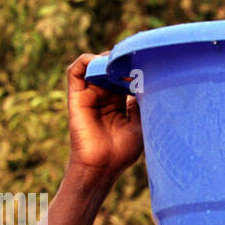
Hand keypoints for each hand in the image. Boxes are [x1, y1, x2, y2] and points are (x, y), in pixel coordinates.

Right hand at [66, 52, 142, 176]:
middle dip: (123, 61)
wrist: (102, 166)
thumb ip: (141, 102)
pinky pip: (75, 70)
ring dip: (106, 59)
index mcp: (119, 103)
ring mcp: (89, 95)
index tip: (148, 64)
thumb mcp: (140, 123)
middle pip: (110, 69)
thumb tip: (149, 82)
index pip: (125, 77)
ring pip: (94, 66)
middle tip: (136, 58)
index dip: (134, 69)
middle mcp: (104, 97)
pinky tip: (102, 63)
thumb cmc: (122, 151)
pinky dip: (87, 60)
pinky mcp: (76, 96)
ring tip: (120, 61)